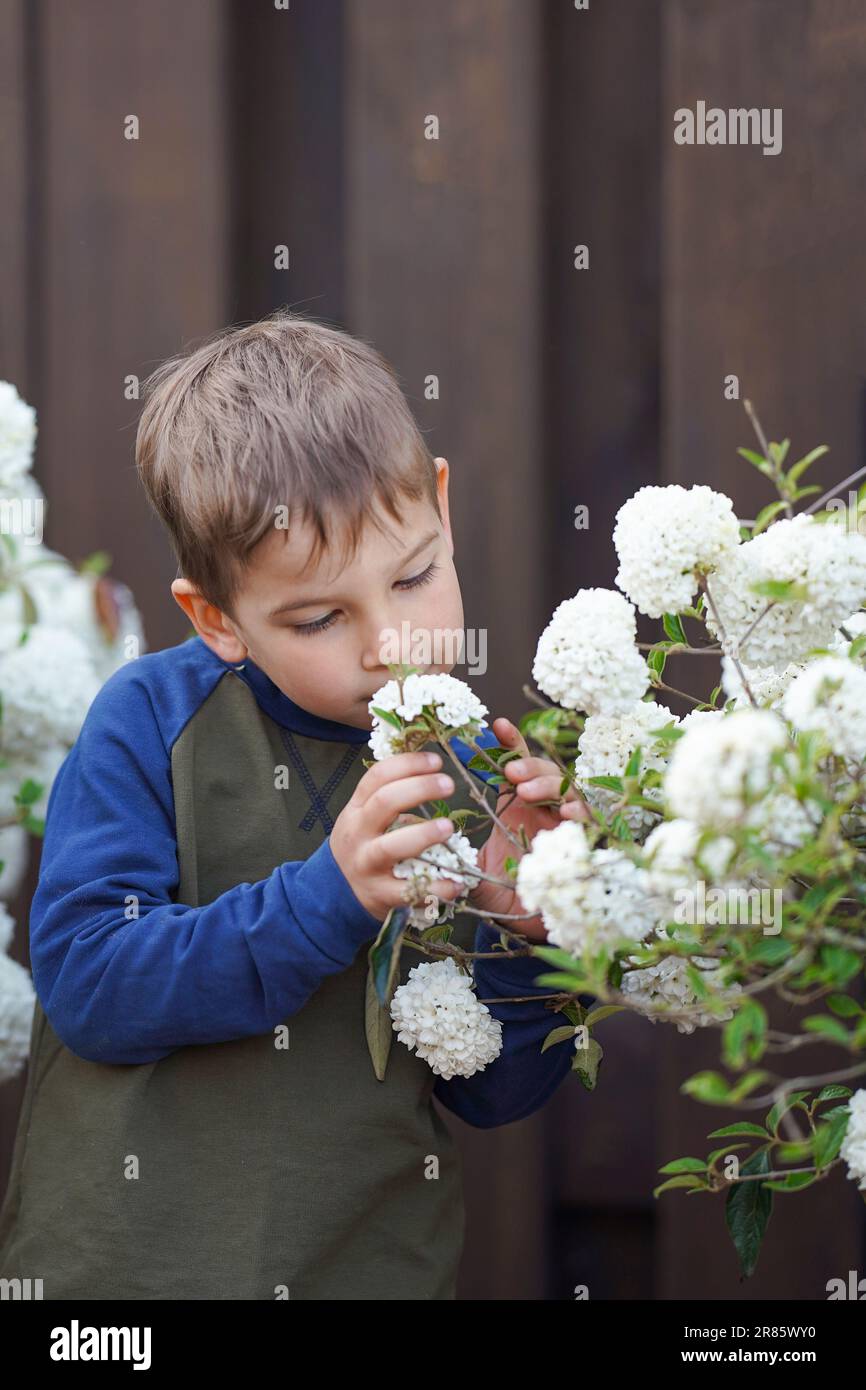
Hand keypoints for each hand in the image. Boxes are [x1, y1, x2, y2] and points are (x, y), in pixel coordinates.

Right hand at [330, 750, 464, 920]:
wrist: (335, 892)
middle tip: (448, 784)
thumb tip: (429, 767)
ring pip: (390, 847)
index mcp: (357, 809)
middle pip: (384, 802)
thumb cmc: (362, 845)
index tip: (436, 760)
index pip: (378, 777)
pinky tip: (456, 882)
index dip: (408, 764)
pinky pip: (409, 891)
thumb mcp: (364, 816)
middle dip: (419, 788)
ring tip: (448, 827)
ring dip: (423, 834)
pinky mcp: (381, 894)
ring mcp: (368, 865)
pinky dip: (435, 887)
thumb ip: (388, 795)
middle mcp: (359, 833)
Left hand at [469, 716, 589, 941]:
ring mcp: (566, 826)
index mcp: (517, 807)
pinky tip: (566, 813)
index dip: (511, 744)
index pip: (517, 767)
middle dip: (530, 767)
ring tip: (526, 791)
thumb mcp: (472, 868)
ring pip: (567, 791)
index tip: (497, 726)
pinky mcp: (585, 846)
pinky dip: (580, 814)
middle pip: (546, 773)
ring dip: (549, 786)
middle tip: (511, 774)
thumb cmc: (500, 893)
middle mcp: (544, 811)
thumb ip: (456, 850)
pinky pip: (591, 823)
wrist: (525, 928)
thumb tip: (429, 834)